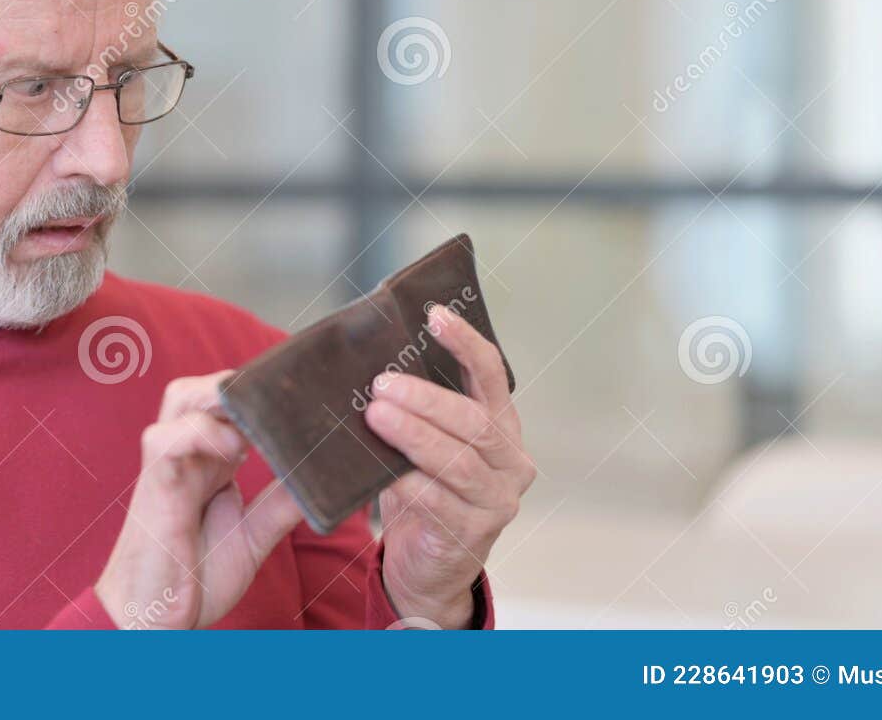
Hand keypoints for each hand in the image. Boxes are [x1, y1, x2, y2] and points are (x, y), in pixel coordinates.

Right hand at [94, 370, 302, 628]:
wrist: (151, 623)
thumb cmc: (193, 578)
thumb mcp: (252, 538)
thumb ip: (281, 505)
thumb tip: (324, 478)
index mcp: (211, 461)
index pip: (231, 404)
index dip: (262, 393)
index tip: (307, 395)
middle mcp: (189, 455)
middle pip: (205, 388)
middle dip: (241, 383)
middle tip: (285, 399)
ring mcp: (168, 466)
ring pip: (183, 398)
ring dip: (220, 395)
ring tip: (258, 416)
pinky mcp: (154, 486)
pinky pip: (166, 440)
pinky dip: (200, 433)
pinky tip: (231, 448)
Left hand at [364, 304, 535, 627]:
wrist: (430, 565)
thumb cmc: (425, 490)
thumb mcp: (429, 444)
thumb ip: (419, 409)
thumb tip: (371, 361)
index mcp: (502, 425)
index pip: (490, 374)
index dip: (464, 342)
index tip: (434, 315)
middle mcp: (511, 460)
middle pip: (474, 421)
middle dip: (426, 399)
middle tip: (381, 385)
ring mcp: (497, 500)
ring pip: (458, 461)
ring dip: (413, 436)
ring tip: (375, 416)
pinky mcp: (473, 533)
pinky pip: (437, 502)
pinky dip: (407, 482)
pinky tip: (381, 471)